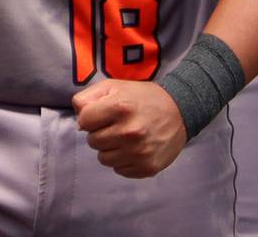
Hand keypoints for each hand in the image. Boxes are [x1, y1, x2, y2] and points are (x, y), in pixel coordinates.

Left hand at [73, 79, 187, 177]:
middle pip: (92, 141)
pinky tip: (133, 148)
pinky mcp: (147, 167)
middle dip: (100, 132)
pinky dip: (122, 160)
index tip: (101, 114)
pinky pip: (119, 170)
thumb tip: (78, 120)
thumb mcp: (113, 86)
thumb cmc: (141, 97)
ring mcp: (139, 152)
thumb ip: (88, 97)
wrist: (179, 111)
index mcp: (120, 108)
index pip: (84, 121)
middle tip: (115, 125)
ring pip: (103, 159)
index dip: (90, 117)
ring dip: (109, 148)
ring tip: (123, 137)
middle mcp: (129, 132)